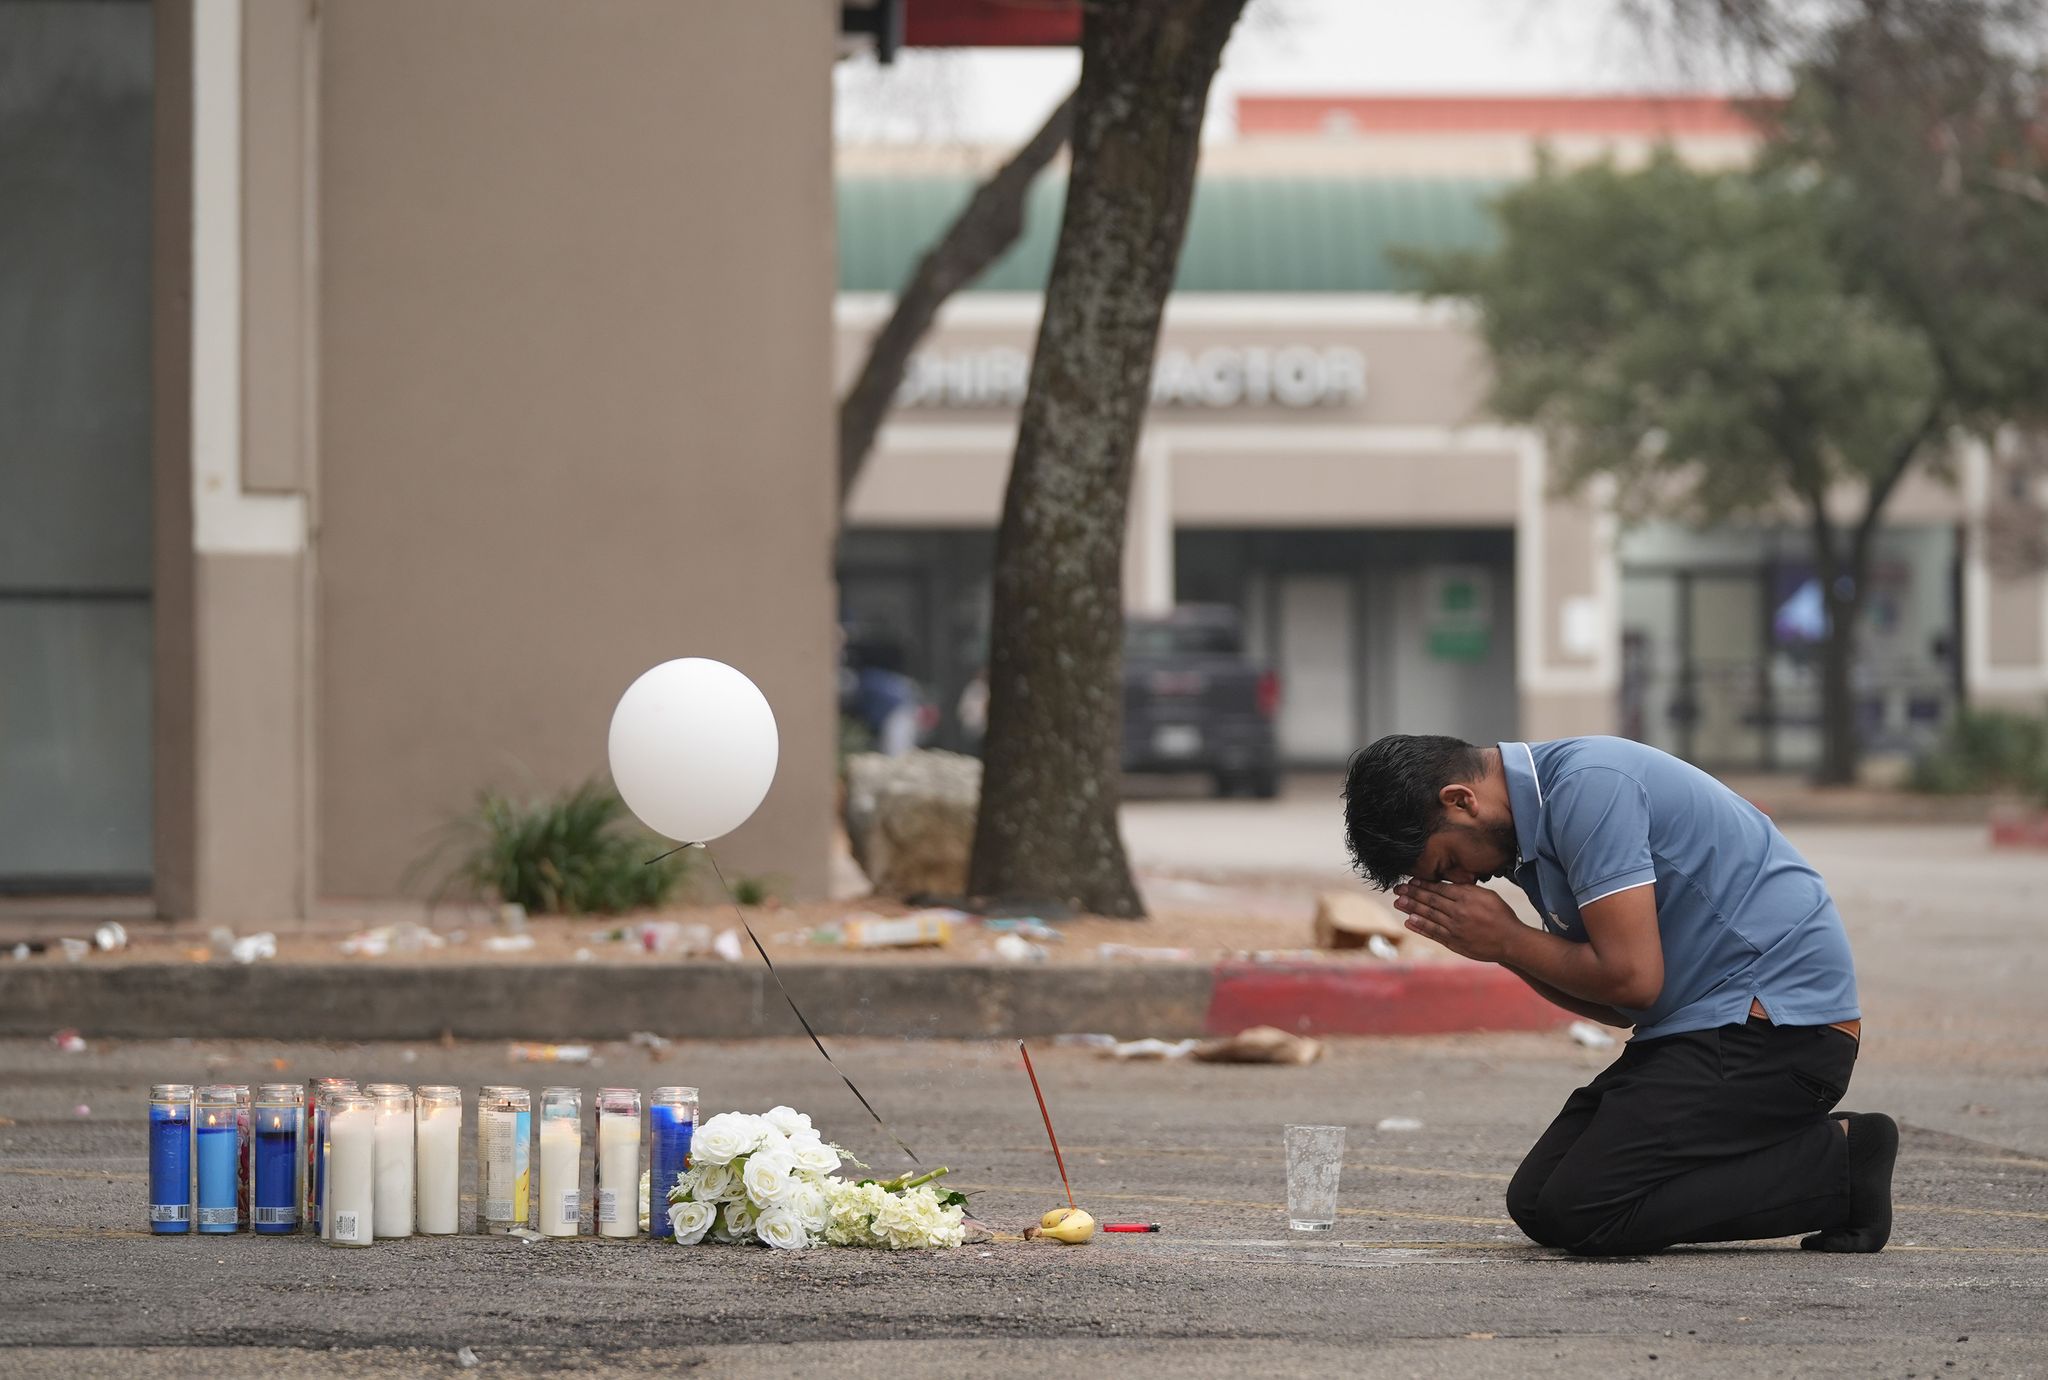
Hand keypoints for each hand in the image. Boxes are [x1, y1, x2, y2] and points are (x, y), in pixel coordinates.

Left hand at [1391, 881, 1524, 964]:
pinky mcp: (1455, 942)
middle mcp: (1459, 912)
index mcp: (1467, 897)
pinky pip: (1434, 933)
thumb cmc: (1501, 915)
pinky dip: (1421, 927)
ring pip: (1430, 916)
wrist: (1510, 941)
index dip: (1423, 884)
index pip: (1440, 888)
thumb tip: (1451, 884)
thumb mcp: (1487, 895)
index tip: (1410, 881)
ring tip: (1398, 903)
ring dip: (1412, 909)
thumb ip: (1468, 889)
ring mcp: (1455, 928)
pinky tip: (1410, 921)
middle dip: (1412, 894)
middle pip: (1431, 900)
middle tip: (1397, 890)